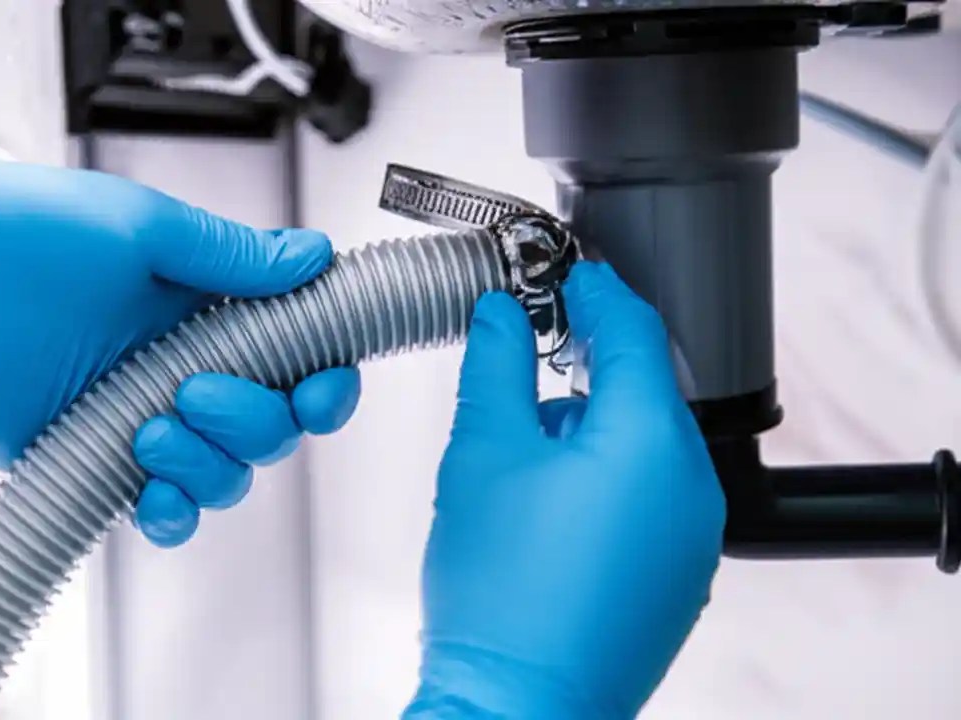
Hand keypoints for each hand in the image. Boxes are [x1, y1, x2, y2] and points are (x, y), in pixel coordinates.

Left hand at [0, 139, 358, 546]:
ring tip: (148, 426)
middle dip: (253, 418)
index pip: (295, 352)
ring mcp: (139, 415)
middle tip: (193, 386)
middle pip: (271, 424)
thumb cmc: (12, 232)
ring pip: (225, 473)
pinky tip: (152, 494)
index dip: (323, 378)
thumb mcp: (137, 228)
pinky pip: (162, 509)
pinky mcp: (91, 458)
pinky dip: (173, 513)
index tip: (320, 384)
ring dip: (209, 463)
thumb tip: (314, 258)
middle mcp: (181, 362)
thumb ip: (230, 257)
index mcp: (202, 304)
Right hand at [405, 262, 724, 718]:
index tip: (559, 273)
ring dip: (589, 425)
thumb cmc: (498, 593)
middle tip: (524, 350)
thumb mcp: (482, 454)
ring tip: (521, 452)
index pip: (634, 329)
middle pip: (643, 388)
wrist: (515, 710)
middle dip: (584, 363)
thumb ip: (496, 364)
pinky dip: (606, 477)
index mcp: (652, 441)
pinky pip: (650, 497)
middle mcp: (691, 486)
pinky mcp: (677, 577)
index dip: (592, 290)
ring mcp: (692, 539)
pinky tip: (547, 504)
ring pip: (645, 444)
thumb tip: (501, 313)